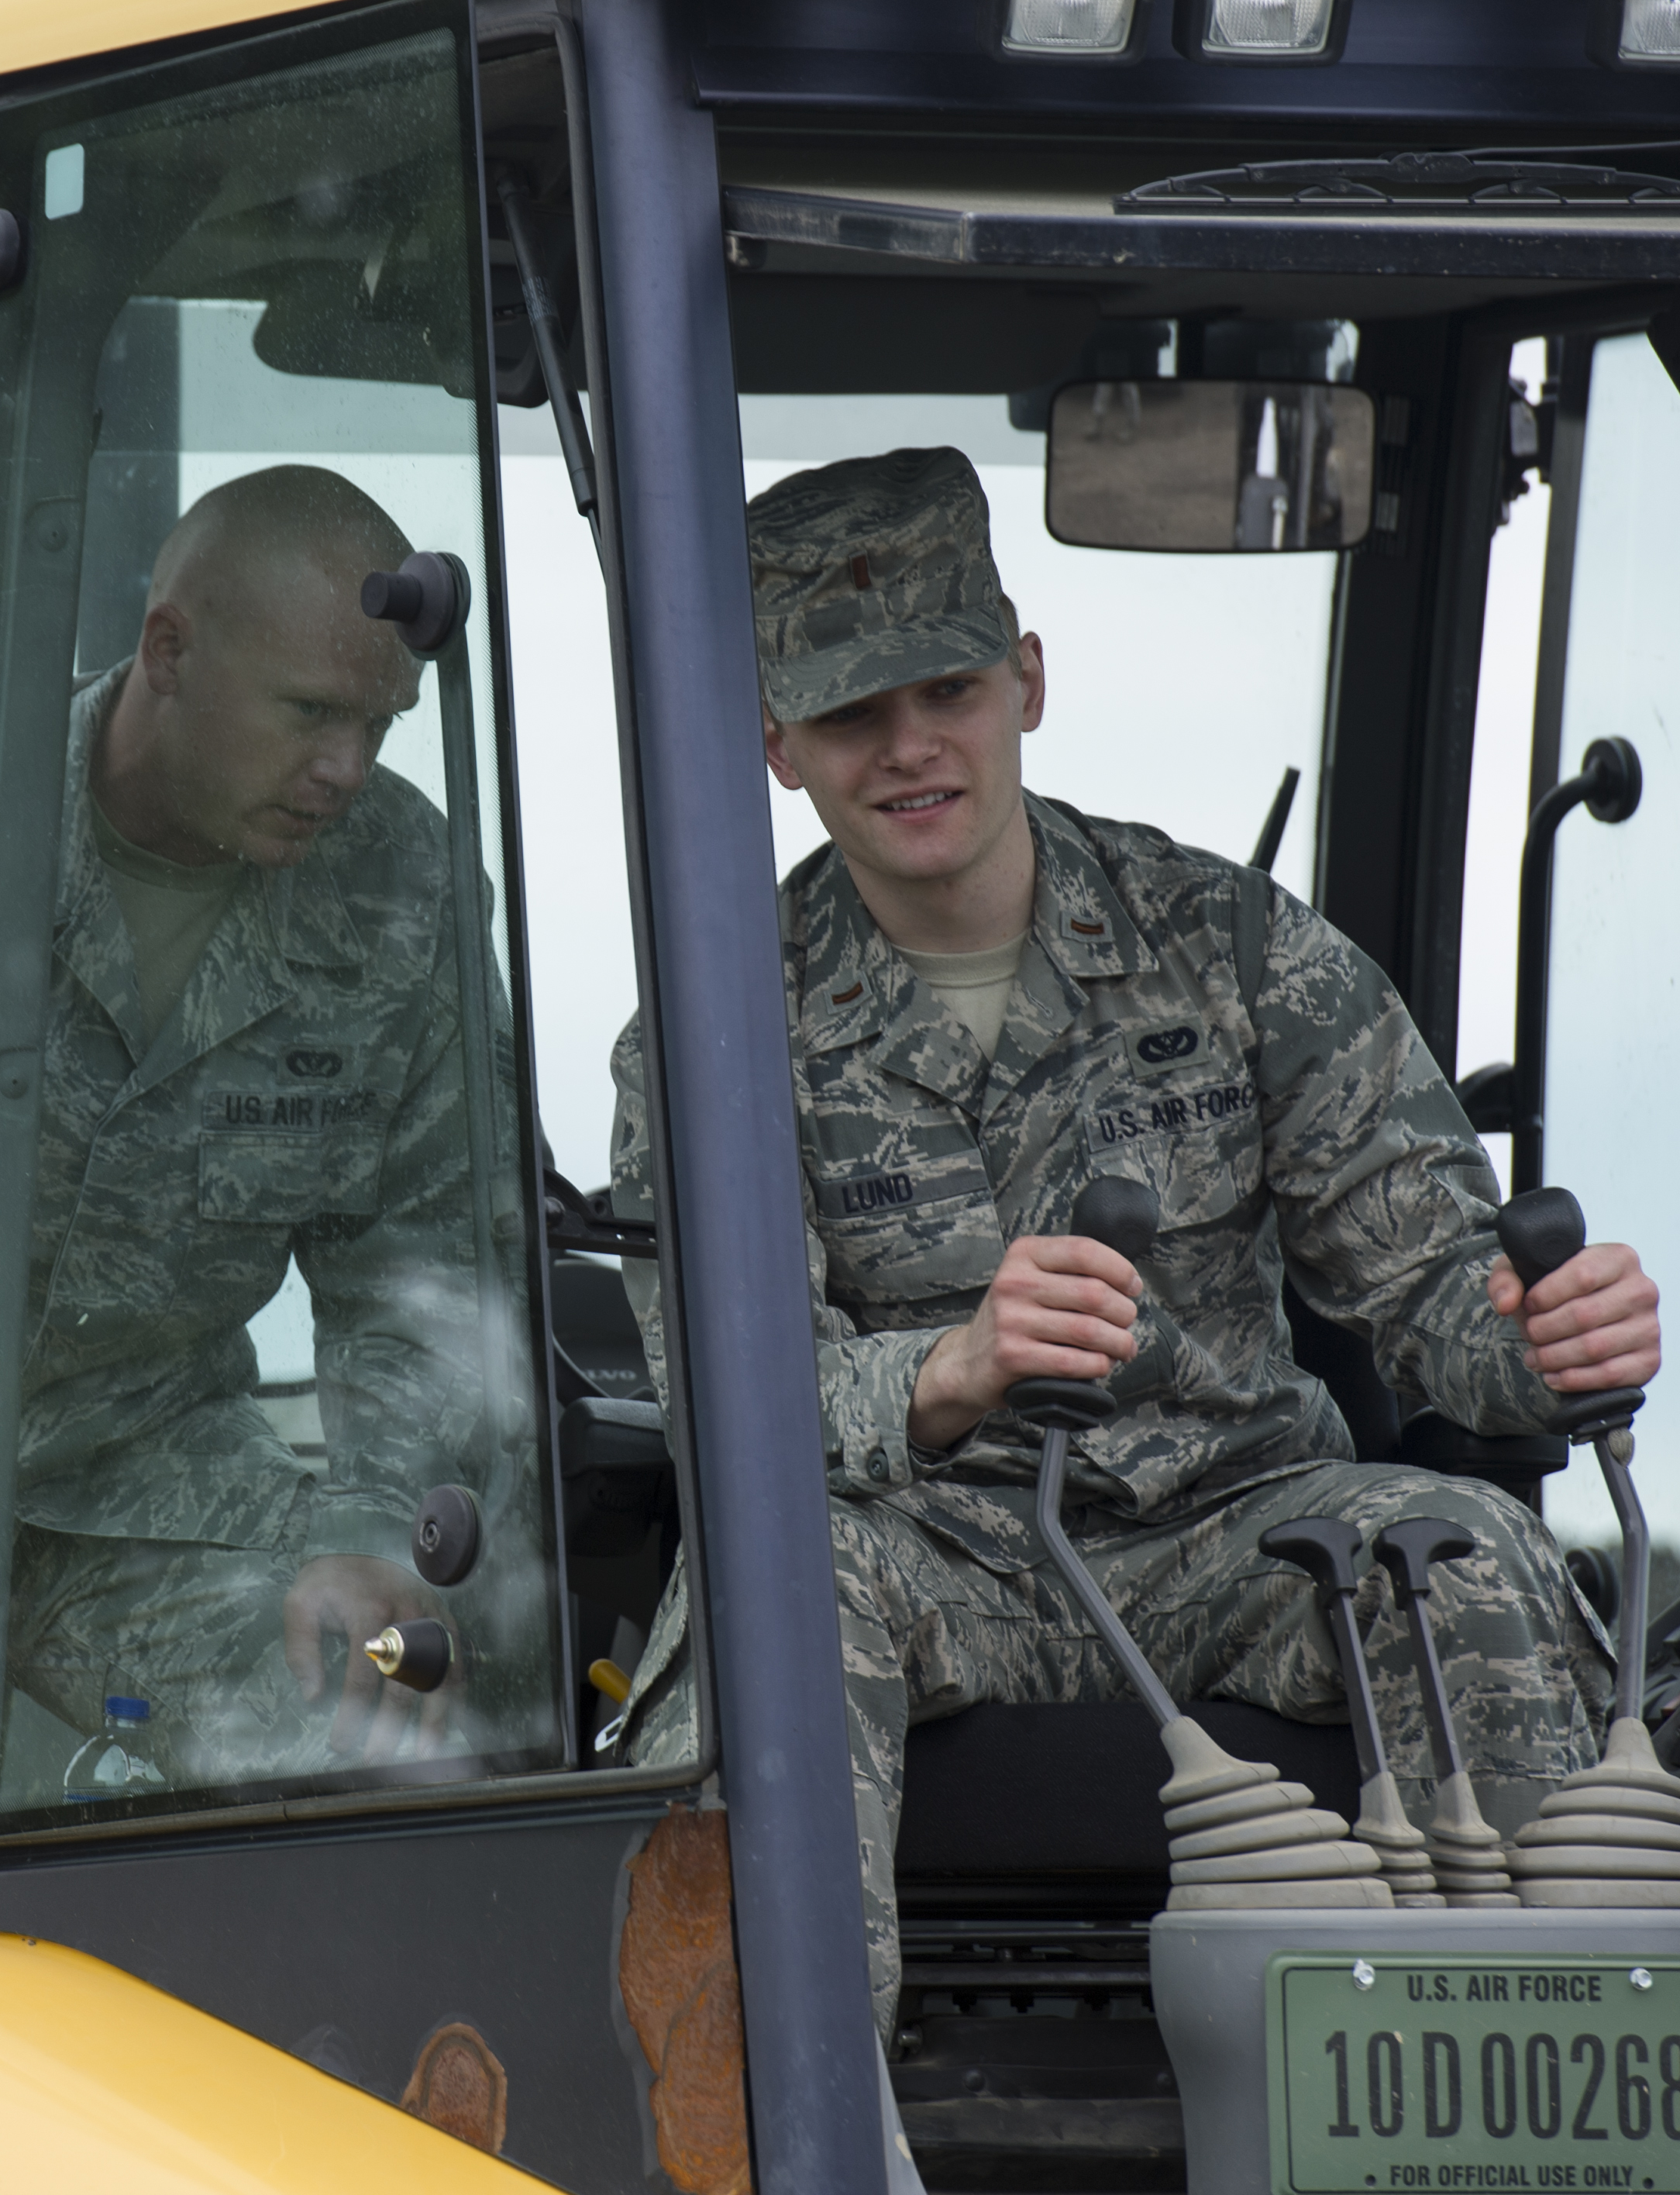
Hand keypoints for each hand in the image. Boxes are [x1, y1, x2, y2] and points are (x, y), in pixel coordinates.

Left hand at [282, 1555, 453, 1761]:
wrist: (364, 1543)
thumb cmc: (330, 1582)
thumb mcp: (301, 1603)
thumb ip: (302, 1649)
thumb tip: (312, 1697)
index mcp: (369, 1612)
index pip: (362, 1678)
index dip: (352, 1716)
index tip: (340, 1744)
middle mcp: (407, 1617)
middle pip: (402, 1683)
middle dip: (390, 1727)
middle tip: (375, 1758)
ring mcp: (431, 1619)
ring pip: (438, 1675)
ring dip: (434, 1717)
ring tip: (426, 1752)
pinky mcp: (445, 1620)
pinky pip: (456, 1661)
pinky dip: (454, 1693)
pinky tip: (449, 1720)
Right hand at [908, 1234, 1142, 1451]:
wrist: (968, 1361)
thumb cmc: (1013, 1318)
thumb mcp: (1030, 1278)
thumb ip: (1070, 1271)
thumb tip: (1127, 1281)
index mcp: (1023, 1255)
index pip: (1084, 1251)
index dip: (1120, 1269)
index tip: (1132, 1287)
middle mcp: (1014, 1283)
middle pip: (1094, 1293)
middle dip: (1124, 1312)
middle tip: (1127, 1322)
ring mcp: (1011, 1320)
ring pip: (1089, 1330)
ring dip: (1119, 1342)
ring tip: (1123, 1347)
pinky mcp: (1012, 1356)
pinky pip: (1073, 1361)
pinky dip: (1098, 1365)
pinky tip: (1101, 1363)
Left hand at [1488, 1242, 1660, 1393]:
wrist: (1584, 1316)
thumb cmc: (1557, 1289)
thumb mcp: (1526, 1271)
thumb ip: (1507, 1279)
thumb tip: (1505, 1303)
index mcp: (1619, 1258)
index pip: (1582, 1276)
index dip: (1546, 1296)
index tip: (1528, 1306)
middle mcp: (1641, 1290)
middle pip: (1584, 1315)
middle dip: (1544, 1330)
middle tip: (1529, 1335)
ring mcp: (1649, 1327)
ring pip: (1594, 1347)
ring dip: (1554, 1357)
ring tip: (1535, 1357)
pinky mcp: (1649, 1360)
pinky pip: (1609, 1375)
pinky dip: (1574, 1379)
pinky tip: (1554, 1375)